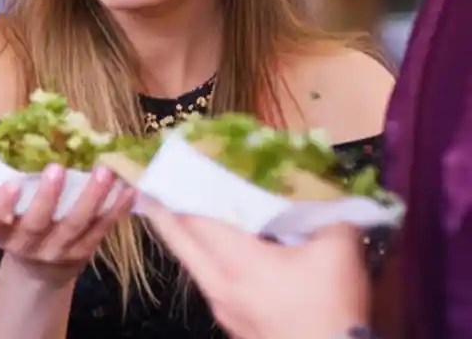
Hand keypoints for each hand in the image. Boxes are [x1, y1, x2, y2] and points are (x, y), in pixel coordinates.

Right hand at [0, 165, 135, 285]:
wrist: (40, 270)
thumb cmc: (21, 226)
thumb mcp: (8, 214)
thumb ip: (15, 185)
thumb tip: (30, 136)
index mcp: (3, 231)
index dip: (2, 204)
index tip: (11, 183)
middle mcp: (27, 244)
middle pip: (37, 223)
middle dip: (48, 196)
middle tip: (57, 167)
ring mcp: (58, 251)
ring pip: (74, 225)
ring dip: (91, 197)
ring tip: (104, 172)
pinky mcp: (83, 252)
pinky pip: (100, 231)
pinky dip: (115, 210)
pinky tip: (127, 191)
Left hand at [144, 201, 368, 338]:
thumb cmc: (331, 310)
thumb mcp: (339, 252)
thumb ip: (329, 216)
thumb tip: (324, 196)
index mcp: (236, 262)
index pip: (194, 217)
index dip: (179, 188)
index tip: (166, 165)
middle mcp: (218, 284)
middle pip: (178, 241)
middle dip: (161, 212)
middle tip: (148, 188)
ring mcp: (222, 308)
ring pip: (191, 264)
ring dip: (184, 238)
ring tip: (180, 215)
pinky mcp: (233, 324)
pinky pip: (209, 282)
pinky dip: (206, 260)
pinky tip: (222, 254)